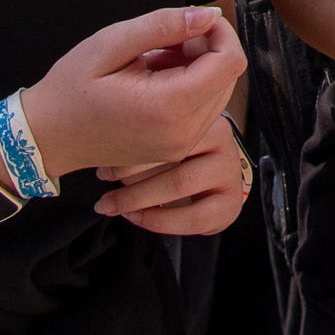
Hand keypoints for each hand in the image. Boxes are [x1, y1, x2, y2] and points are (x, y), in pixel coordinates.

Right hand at [16, 6, 246, 181]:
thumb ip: (164, 26)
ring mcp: (180, 146)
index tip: (189, 21)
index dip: (219, 32)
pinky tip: (155, 79)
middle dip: (206, 49)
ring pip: (219, 91)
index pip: (230, 62)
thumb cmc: (71, 88)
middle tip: (163, 41)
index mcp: (169, 107)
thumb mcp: (111, 44)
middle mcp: (183, 133)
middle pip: (228, 76)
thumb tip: (209, 15)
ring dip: (198, 68)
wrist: (47, 138)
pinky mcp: (176, 149)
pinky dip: (190, 87)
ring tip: (154, 60)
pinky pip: (203, 109)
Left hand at [93, 116, 249, 236]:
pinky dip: (158, 221)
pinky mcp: (231, 203)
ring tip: (111, 203)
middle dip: (128, 171)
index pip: (167, 125)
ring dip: (137, 198)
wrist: (203, 181)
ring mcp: (230, 172)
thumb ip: (143, 125)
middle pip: (172, 153)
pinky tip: (137, 216)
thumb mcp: (159, 132)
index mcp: (205, 114)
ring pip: (178, 185)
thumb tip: (104, 121)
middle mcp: (225, 139)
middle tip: (102, 178)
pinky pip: (194, 218)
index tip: (103, 158)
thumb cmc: (171, 154)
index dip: (130, 145)